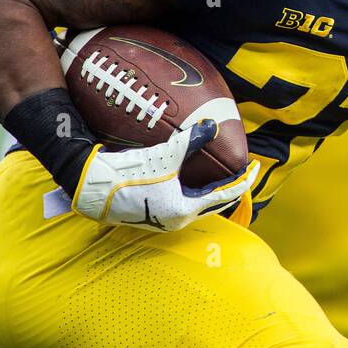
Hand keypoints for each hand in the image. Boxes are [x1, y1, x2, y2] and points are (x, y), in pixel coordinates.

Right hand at [72, 120, 260, 231]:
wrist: (92, 188)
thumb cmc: (128, 174)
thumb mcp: (164, 155)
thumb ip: (191, 141)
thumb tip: (212, 125)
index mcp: (185, 209)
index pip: (226, 194)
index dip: (244, 179)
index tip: (256, 167)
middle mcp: (178, 220)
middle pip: (215, 203)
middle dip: (232, 186)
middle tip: (244, 171)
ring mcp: (165, 221)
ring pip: (200, 206)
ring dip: (213, 192)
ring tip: (223, 175)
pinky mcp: (153, 217)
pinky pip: (184, 205)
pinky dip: (196, 193)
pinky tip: (195, 181)